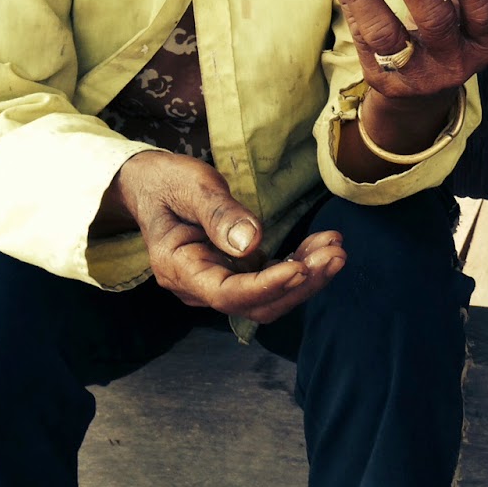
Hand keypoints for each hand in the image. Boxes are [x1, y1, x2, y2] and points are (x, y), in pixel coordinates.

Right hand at [105, 150, 344, 321]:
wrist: (151, 183)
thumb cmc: (168, 182)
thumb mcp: (191, 187)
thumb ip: (219, 215)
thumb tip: (252, 243)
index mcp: (179, 269)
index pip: (227, 294)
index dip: (267, 286)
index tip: (301, 268)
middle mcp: (197, 286)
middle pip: (254, 304)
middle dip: (298, 284)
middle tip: (335, 255)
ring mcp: (216, 282)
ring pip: (267, 297)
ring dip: (305, 277)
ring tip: (336, 250)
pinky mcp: (233, 272)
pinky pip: (269, 279)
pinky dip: (298, 265)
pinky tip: (322, 247)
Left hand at [324, 0, 487, 98]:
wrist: (423, 86)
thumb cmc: (445, 26)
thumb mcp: (458, 6)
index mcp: (483, 39)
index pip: (483, 7)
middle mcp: (454, 62)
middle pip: (435, 20)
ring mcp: (417, 74)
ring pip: (386, 33)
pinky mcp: (382, 78)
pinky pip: (361, 36)